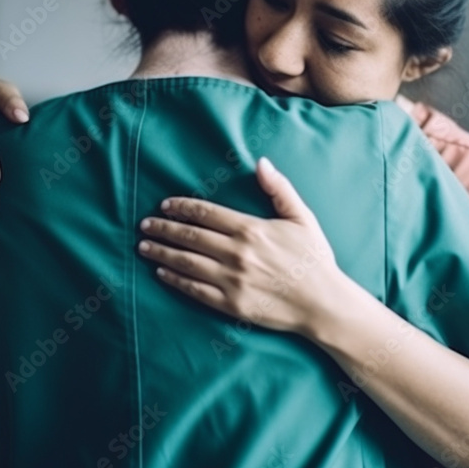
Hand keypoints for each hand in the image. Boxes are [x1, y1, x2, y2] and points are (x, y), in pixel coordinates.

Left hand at [137, 158, 350, 336]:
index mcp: (251, 229)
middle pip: (190, 236)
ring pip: (186, 262)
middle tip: (146, 224)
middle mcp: (236, 253)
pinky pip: (195, 290)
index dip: (182, 207)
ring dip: (162, 252)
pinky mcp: (231, 304)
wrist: (323, 303)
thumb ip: (279, 189)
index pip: (206, 213)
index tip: (165, 205)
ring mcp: (231, 280)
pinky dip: (175, 280)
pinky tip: (162, 273)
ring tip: (145, 246)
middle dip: (164, 228)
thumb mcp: (302, 218)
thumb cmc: (314, 259)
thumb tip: (261, 163)